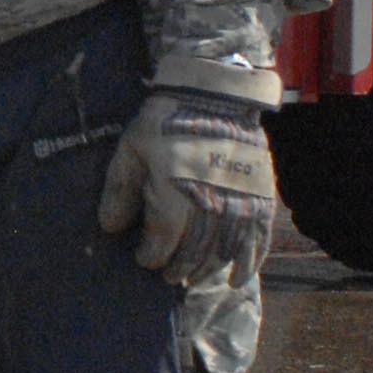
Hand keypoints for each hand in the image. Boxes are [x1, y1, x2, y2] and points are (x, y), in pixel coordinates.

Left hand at [96, 89, 276, 287]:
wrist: (216, 93)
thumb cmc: (167, 120)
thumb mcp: (131, 149)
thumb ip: (119, 191)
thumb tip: (110, 228)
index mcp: (175, 197)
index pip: (161, 245)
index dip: (150, 257)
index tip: (142, 258)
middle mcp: (210, 208)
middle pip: (193, 255)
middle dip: (178, 269)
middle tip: (168, 275)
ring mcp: (240, 205)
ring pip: (224, 252)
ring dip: (207, 270)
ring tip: (194, 278)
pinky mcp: (261, 198)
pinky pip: (258, 240)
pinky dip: (249, 264)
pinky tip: (237, 279)